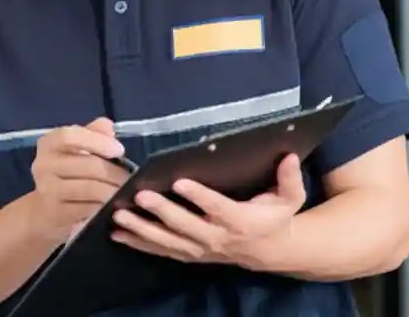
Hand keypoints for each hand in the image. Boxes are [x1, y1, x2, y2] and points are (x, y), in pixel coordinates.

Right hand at [29, 118, 131, 244]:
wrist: (44, 211)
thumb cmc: (67, 174)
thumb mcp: (77, 149)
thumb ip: (92, 133)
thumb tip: (107, 127)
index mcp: (48, 144)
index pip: (69, 137)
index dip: (97, 141)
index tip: (119, 150)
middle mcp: (43, 165)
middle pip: (87, 165)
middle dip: (115, 173)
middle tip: (131, 179)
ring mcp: (48, 191)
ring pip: (91, 189)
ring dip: (114, 191)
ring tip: (126, 193)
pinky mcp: (57, 214)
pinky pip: (89, 209)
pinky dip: (105, 207)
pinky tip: (114, 206)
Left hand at [110, 153, 306, 269]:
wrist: (270, 252)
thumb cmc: (275, 218)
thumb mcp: (290, 198)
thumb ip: (288, 178)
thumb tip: (289, 155)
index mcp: (240, 220)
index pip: (217, 207)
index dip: (199, 196)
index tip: (180, 181)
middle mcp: (217, 237)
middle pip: (186, 225)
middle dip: (162, 211)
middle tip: (141, 195)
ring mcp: (200, 249)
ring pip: (168, 241)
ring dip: (142, 229)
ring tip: (119, 216)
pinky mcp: (190, 254)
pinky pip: (162, 250)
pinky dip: (139, 243)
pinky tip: (118, 233)